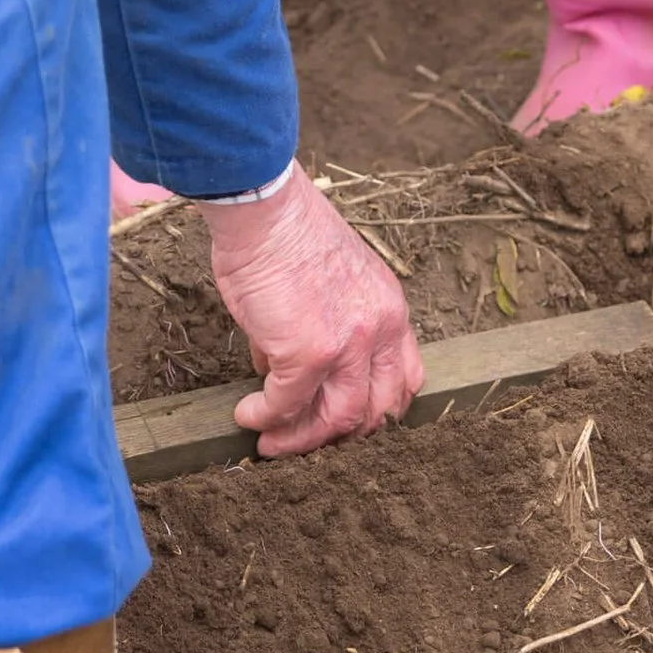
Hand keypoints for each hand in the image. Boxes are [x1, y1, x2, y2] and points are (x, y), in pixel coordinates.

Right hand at [203, 159, 423, 456]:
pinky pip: (286, 405)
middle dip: (341, 437)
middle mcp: (379, 331)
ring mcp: (347, 345)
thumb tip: (281, 367)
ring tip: (271, 445)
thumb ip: (322, 326)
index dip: (379, 410)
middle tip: (307, 442)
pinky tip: (247, 415)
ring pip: (337, 419)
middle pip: (376, 411)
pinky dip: (265, 417)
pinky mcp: (307, 352)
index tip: (350, 423)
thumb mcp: (332, 281)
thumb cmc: (287, 233)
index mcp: (391, 309)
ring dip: (301, 440)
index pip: (405, 378)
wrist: (265, 207)